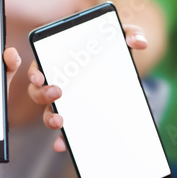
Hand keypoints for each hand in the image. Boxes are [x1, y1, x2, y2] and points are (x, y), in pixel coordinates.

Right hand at [27, 24, 147, 151]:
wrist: (124, 69)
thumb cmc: (115, 49)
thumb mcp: (123, 38)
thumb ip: (132, 33)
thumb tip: (140, 42)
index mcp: (63, 60)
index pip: (40, 64)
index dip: (36, 71)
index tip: (40, 76)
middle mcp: (60, 83)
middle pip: (39, 91)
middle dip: (43, 94)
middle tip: (57, 93)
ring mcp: (68, 102)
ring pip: (49, 113)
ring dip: (50, 118)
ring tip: (61, 121)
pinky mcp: (78, 118)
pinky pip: (65, 132)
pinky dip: (62, 139)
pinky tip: (63, 144)